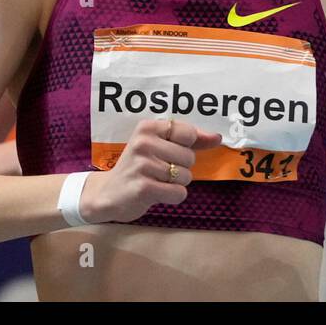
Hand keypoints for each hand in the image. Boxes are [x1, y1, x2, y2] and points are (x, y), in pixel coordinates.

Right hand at [82, 118, 223, 223]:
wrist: (108, 193)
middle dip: (182, 168)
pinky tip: (157, 193)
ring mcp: (143, 165)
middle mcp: (144, 143)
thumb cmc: (139, 167)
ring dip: (177, 184)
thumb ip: (188, 140)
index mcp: (148, 127)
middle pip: (190, 157)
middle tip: (160, 171)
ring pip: (186, 176)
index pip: (188, 132)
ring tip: (157, 181)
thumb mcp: (158, 146)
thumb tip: (217, 137)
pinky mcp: (144, 188)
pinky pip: (178, 193)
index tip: (173, 152)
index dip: (188, 146)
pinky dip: (172, 196)